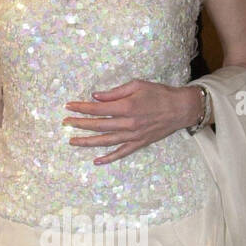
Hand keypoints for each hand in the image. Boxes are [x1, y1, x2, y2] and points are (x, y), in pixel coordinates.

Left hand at [62, 80, 196, 163]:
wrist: (180, 109)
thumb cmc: (159, 93)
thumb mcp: (137, 85)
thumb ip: (115, 92)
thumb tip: (96, 97)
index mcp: (126, 107)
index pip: (97, 108)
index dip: (81, 108)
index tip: (69, 106)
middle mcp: (127, 123)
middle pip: (98, 125)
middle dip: (79, 124)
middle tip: (65, 123)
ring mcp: (133, 136)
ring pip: (105, 141)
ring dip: (87, 142)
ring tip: (72, 141)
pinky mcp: (139, 143)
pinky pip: (121, 153)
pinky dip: (109, 158)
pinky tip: (96, 160)